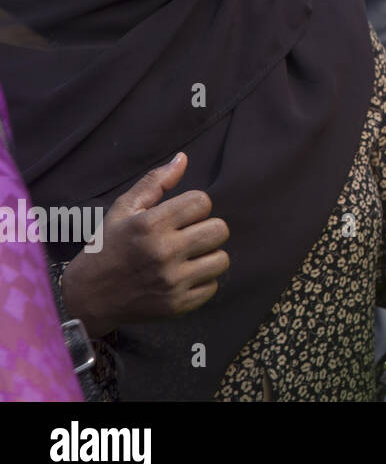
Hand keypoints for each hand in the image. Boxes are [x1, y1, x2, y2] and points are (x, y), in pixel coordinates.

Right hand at [61, 153, 229, 337]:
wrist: (87, 297)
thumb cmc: (107, 247)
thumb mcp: (123, 210)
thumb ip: (155, 182)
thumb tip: (183, 158)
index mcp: (150, 225)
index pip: (203, 202)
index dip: (195, 206)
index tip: (181, 215)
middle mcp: (164, 253)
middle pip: (220, 230)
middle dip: (207, 228)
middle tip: (188, 235)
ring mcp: (172, 282)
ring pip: (222, 259)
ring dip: (208, 255)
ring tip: (188, 256)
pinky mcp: (178, 305)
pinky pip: (213, 286)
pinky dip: (202, 281)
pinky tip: (183, 277)